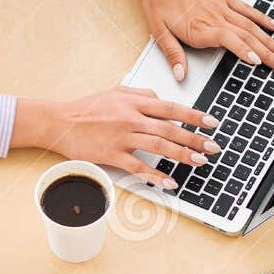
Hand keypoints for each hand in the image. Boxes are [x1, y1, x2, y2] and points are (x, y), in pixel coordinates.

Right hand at [37, 87, 219, 187]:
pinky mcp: (112, 155)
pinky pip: (138, 167)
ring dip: (182, 155)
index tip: (212, 122)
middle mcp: (130, 118)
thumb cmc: (87, 107)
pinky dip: (155, 176)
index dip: (194, 115)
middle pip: (169, 129)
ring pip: (158, 146)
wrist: (60, 122)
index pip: (171, 108)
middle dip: (195, 139)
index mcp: (134, 102)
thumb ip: (141, 93)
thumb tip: (162, 99)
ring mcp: (122, 137)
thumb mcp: (116, 91)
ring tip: (200, 161)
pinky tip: (169, 182)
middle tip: (213, 147)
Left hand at [123, 0, 273, 79]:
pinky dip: (264, 19)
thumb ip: (173, 54)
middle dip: (268, 53)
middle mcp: (216, 16)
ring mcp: (223, 6)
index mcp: (200, 27)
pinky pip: (248, 9)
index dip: (244, 50)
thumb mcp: (158, 30)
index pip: (228, 40)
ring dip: (270, 40)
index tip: (258, 61)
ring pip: (252, 25)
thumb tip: (180, 75)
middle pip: (247, 36)